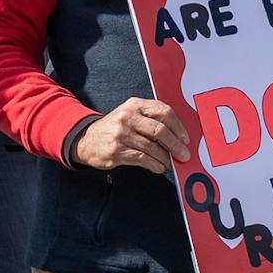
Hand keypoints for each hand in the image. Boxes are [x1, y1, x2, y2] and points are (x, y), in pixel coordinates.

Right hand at [72, 97, 190, 173]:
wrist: (87, 139)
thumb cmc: (115, 127)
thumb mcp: (131, 114)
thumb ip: (152, 119)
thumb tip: (177, 136)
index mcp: (135, 105)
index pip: (163, 111)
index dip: (178, 126)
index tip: (185, 139)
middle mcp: (127, 117)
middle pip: (159, 130)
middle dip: (175, 145)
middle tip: (184, 154)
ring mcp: (121, 135)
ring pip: (152, 147)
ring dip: (165, 158)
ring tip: (170, 163)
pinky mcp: (116, 152)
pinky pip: (142, 159)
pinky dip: (155, 165)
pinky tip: (159, 167)